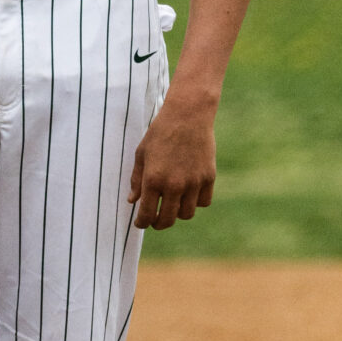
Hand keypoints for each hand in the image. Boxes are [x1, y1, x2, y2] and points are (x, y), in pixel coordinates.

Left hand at [128, 90, 217, 229]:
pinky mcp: (208, 178)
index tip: (140, 223)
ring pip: (187, 214)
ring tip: (172, 205)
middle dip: (159, 224)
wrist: (188, 116)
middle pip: (168, 220)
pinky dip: (195, 202)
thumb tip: (133, 201)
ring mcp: (193, 183)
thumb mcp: (142, 154)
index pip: (147, 214)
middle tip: (155, 220)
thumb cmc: (160, 133)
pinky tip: (188, 194)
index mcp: (153, 180)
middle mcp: (174, 185)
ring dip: (178, 214)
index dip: (142, 223)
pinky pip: (203, 202)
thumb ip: (136, 180)